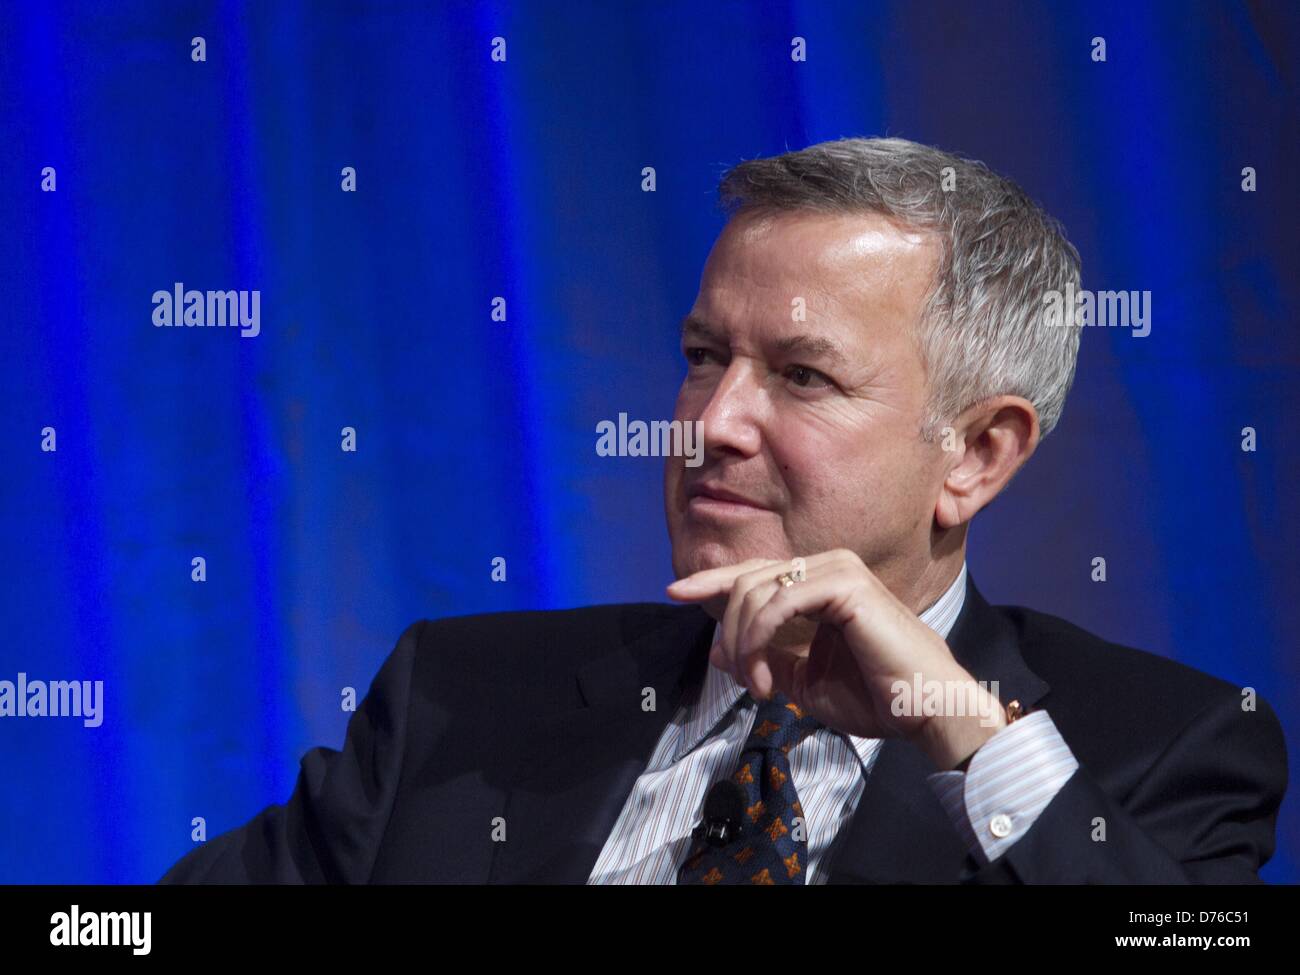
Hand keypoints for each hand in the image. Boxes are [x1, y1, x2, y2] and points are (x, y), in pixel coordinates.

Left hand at [666, 550, 1006, 768]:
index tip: (674, 593)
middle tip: (748, 683)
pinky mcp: (845, 584)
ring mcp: (837, 569)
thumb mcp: (804, 681)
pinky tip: (770, 679)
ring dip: (745, 645)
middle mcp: (827, 566)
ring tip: (762, 687)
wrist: (924, 710)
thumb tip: (719, 648)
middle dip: (731, 634)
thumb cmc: (875, 697)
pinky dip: (760, 642)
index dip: (711, 581)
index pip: (754, 573)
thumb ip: (764, 659)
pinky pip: (777, 602)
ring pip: (756, 591)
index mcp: (818, 584)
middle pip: (746, 582)